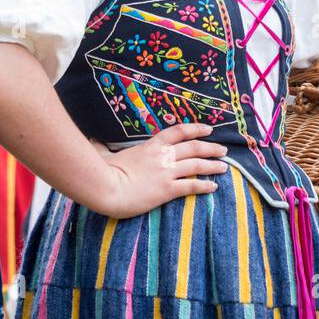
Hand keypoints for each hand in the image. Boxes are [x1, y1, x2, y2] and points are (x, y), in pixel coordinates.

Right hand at [93, 123, 228, 219]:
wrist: (105, 187)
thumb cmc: (102, 170)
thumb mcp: (103, 153)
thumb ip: (102, 146)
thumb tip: (93, 140)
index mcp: (150, 146)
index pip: (177, 132)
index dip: (194, 129)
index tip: (208, 129)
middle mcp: (162, 156)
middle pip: (193, 147)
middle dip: (210, 147)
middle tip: (223, 149)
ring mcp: (165, 172)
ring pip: (196, 165)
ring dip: (212, 165)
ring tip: (224, 167)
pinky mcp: (166, 190)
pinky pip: (190, 186)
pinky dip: (204, 185)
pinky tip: (213, 186)